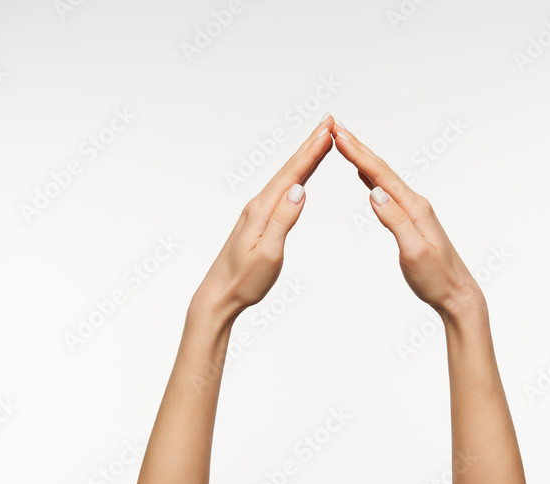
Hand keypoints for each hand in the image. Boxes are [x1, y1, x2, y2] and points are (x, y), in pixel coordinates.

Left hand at [190, 117, 334, 324]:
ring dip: (304, 157)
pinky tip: (300, 176)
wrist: (219, 295)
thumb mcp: (268, 253)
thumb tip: (299, 189)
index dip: (312, 150)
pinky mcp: (259, 221)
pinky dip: (295, 176)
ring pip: (286, 177)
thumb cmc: (244, 281)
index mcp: (263, 210)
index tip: (328, 129)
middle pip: (290, 169)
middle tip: (329, 121)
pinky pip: (282, 190)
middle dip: (311, 144)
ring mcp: (258, 212)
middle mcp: (259, 205)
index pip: (293, 174)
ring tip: (320, 140)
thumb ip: (283, 220)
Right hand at [332, 123, 486, 320]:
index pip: (381, 176)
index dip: (358, 154)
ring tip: (346, 144)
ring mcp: (414, 211)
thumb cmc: (436, 278)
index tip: (338, 135)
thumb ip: (395, 221)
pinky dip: (373, 179)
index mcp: (414, 208)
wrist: (456, 295)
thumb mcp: (413, 252)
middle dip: (358, 148)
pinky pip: (387, 193)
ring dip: (364, 160)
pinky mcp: (411, 221)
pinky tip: (366, 176)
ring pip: (383, 179)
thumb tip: (375, 193)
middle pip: (382, 170)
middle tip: (336, 128)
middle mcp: (415, 204)